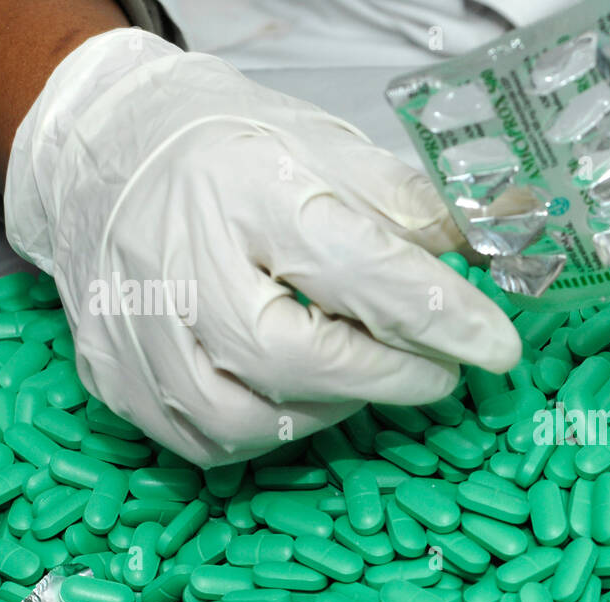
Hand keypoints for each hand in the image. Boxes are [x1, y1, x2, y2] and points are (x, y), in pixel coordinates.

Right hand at [6, 29, 519, 465]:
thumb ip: (413, 213)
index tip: (498, 347)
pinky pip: (205, 440)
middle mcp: (178, 258)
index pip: (357, 267)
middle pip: (293, 357)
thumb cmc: (235, 154)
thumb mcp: (333, 152)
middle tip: (439, 372)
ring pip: (246, 417)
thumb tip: (490, 260)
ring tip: (362, 372)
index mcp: (245, 187)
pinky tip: (299, 392)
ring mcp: (133, 325)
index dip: (439, 316)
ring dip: (329, 410)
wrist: (111, 152)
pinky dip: (269, 430)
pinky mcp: (114, 374)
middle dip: (386, 377)